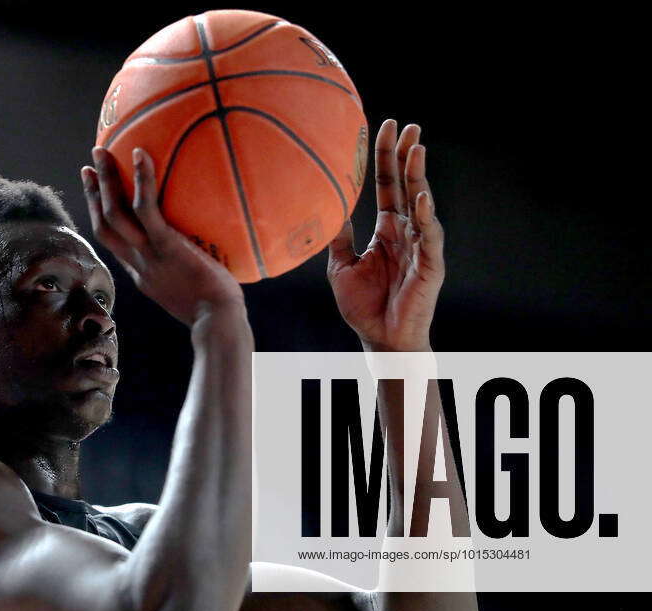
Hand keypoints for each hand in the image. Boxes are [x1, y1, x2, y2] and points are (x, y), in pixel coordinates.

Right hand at [82, 146, 244, 326]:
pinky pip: (146, 208)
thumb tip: (212, 259)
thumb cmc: (218, 314)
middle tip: (88, 167)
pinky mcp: (165, 246)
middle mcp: (138, 265)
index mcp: (143, 276)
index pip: (116, 246)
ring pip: (114, 215)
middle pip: (104, 226)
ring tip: (100, 152)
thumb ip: (192, 276)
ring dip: (104, 181)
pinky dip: (141, 180)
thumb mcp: (195, 296)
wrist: (217, 323)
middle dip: (92, 196)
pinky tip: (140, 154)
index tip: (98, 198)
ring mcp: (148, 255)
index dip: (103, 220)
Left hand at [326, 119, 444, 351]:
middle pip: (408, 185)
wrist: (380, 339)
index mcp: (387, 230)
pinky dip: (427, 215)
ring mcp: (420, 246)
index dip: (386, 157)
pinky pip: (429, 236)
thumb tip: (328, 208)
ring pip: (421, 203)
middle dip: (407, 155)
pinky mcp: (430, 265)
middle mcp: (406, 232)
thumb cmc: (363, 307)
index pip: (388, 185)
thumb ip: (338, 238)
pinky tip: (422, 196)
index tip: (384, 126)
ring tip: (416, 147)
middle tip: (408, 125)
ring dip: (419, 176)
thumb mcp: (341, 267)